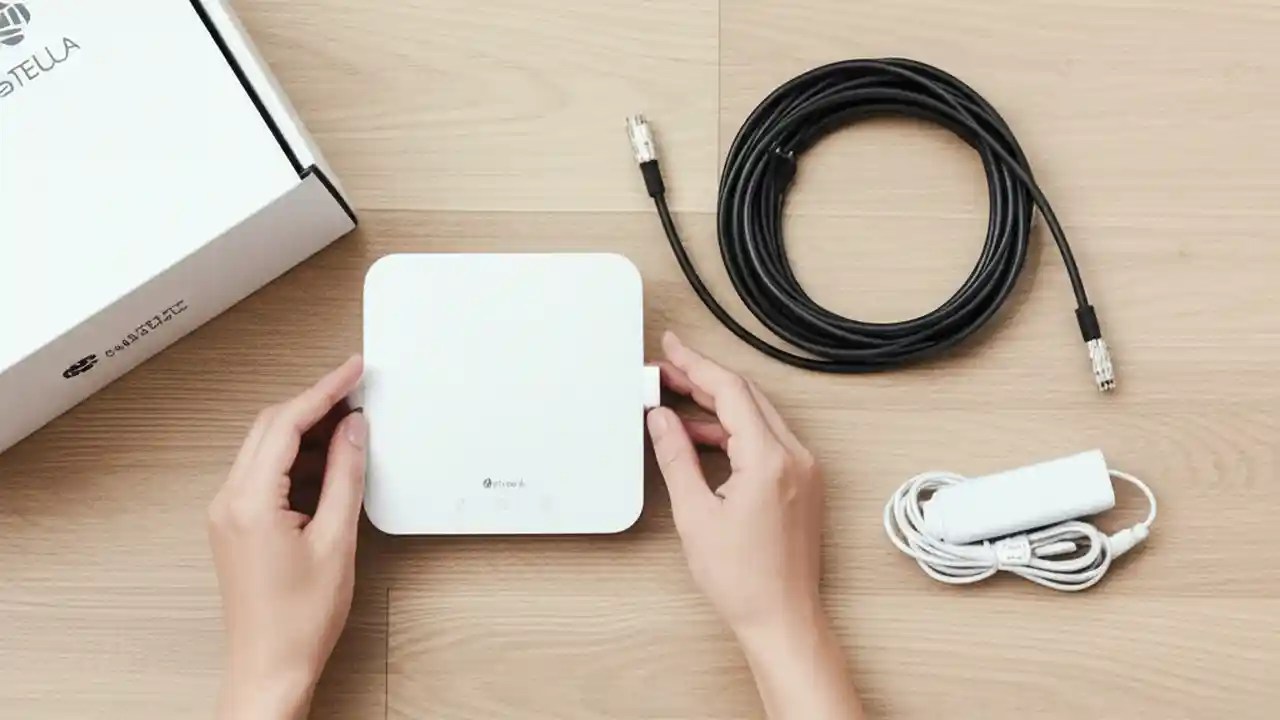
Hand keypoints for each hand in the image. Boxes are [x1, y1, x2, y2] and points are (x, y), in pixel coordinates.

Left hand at [208, 356, 366, 719]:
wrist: (270, 665)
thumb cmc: (299, 619)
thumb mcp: (337, 540)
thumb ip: (345, 476)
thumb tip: (353, 430)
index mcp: (249, 501)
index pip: (285, 422)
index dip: (324, 389)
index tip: (352, 370)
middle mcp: (229, 500)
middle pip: (270, 426)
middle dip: (315, 403)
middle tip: (357, 391)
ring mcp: (228, 512)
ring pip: (267, 447)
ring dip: (307, 431)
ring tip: (352, 428)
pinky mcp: (236, 524)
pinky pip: (265, 472)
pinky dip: (298, 459)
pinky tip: (331, 463)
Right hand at [648, 332, 861, 718]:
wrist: (784, 619)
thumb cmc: (744, 580)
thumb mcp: (695, 514)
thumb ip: (676, 457)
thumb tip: (661, 418)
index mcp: (770, 459)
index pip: (731, 391)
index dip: (696, 364)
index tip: (671, 348)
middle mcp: (795, 457)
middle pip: (747, 397)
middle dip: (704, 379)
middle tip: (665, 371)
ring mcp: (804, 470)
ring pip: (758, 417)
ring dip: (718, 406)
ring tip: (674, 403)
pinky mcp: (803, 484)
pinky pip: (768, 440)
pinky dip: (735, 431)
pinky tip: (703, 436)